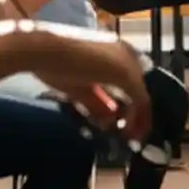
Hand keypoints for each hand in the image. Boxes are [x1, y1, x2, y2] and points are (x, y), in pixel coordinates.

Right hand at [31, 28, 151, 142]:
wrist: (47, 51)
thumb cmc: (55, 65)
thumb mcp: (80, 88)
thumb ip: (97, 102)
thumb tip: (110, 118)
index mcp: (114, 53)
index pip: (130, 83)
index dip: (130, 106)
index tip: (122, 125)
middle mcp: (126, 54)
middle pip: (139, 89)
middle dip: (136, 115)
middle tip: (130, 134)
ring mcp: (128, 63)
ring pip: (142, 96)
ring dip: (138, 119)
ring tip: (130, 137)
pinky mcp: (128, 74)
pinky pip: (140, 101)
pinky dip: (137, 119)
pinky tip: (127, 132)